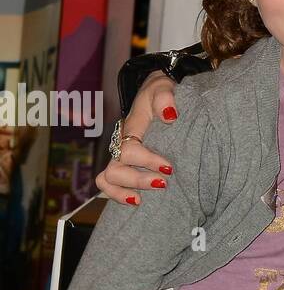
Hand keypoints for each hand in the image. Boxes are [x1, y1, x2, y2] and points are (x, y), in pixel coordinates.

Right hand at [95, 71, 176, 204]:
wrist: (157, 92)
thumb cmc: (160, 92)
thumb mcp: (163, 88)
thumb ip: (165, 98)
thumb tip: (170, 117)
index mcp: (131, 129)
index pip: (130, 150)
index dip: (147, 162)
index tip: (169, 167)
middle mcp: (121, 144)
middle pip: (115, 170)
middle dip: (138, 180)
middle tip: (164, 183)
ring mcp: (121, 156)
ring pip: (107, 180)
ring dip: (124, 192)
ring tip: (144, 199)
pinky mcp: (126, 164)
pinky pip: (110, 184)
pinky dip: (119, 196)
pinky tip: (137, 201)